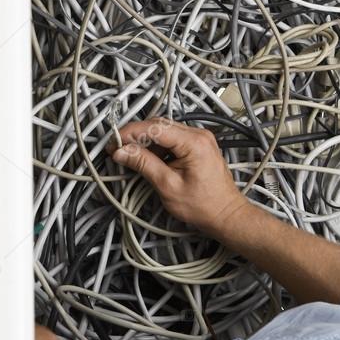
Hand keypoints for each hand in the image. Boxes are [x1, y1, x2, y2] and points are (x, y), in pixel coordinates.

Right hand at [110, 118, 250, 237]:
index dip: (130, 133)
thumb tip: (123, 152)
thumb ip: (144, 164)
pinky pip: (172, 139)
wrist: (225, 215)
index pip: (154, 127)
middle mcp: (198, 135)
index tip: (114, 143)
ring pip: (163, 131)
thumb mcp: (168, 186)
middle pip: (158, 125)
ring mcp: (199, 139)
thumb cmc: (204, 206)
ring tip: (131, 157)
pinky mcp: (197, 146)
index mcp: (193, 142)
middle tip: (118, 150)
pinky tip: (148, 160)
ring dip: (145, 142)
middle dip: (135, 136)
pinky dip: (157, 147)